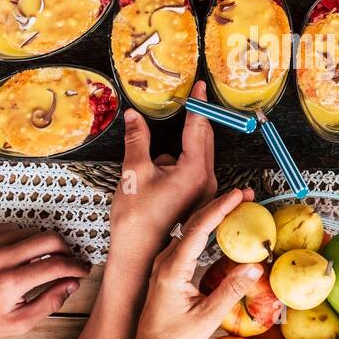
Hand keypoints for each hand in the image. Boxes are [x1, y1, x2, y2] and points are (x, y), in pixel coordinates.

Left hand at [0, 224, 91, 338]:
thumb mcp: (18, 323)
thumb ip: (49, 302)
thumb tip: (71, 284)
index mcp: (11, 282)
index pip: (57, 264)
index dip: (76, 266)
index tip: (83, 269)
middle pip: (49, 238)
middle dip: (64, 249)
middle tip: (64, 261)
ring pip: (31, 231)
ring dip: (40, 245)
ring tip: (35, 262)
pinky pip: (10, 228)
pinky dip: (19, 239)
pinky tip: (13, 256)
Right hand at [107, 80, 216, 284]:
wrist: (137, 253)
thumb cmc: (136, 217)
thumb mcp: (133, 171)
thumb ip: (137, 138)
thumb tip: (133, 114)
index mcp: (195, 170)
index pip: (198, 126)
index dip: (197, 103)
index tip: (200, 85)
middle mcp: (205, 180)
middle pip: (203, 138)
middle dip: (194, 118)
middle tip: (188, 97)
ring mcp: (203, 190)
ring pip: (195, 154)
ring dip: (182, 144)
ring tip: (162, 147)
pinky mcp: (196, 198)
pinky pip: (191, 169)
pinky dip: (179, 160)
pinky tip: (161, 168)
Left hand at [127, 188, 263, 338]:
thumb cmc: (172, 337)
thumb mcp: (207, 316)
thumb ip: (231, 291)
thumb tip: (253, 268)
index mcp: (172, 269)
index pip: (198, 229)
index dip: (219, 209)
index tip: (237, 196)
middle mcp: (165, 261)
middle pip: (194, 222)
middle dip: (220, 205)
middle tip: (243, 196)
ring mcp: (164, 262)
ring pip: (190, 228)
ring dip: (213, 215)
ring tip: (235, 206)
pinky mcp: (167, 267)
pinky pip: (187, 239)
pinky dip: (206, 227)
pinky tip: (218, 226)